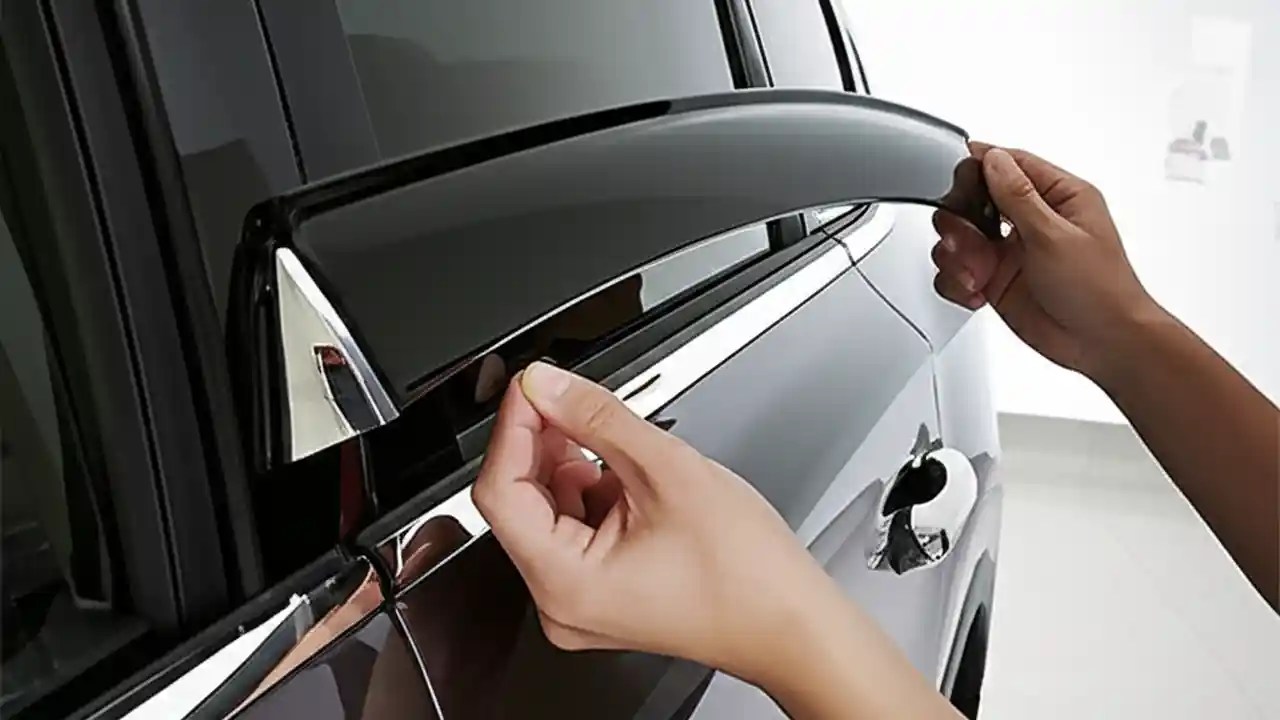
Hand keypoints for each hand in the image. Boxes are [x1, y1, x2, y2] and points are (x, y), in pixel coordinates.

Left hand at [471, 362, 831, 684]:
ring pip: (547, 511)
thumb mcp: (668, 470)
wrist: (792, 623)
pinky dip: (591, 492)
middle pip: (519, 501)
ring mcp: (578, 603)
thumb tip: (546, 385)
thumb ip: (596, 418)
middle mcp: (560, 603)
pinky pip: (573, 530)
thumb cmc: (747, 573)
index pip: (500, 492)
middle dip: (543, 443)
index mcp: (564, 583)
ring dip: (570, 464)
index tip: (532, 387)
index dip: (513, 429)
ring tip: (616, 443)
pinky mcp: (599, 594)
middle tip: (571, 398)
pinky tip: (627, 475)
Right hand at [931, 144, 1164, 375]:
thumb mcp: (1056, 235)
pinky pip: (958, 272)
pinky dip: (956, 282)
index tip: (953, 179)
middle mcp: (1031, 221)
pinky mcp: (997, 280)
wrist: (1102, 344)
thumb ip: (1019, 196)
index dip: (977, 166)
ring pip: (960, 238)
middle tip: (968, 244)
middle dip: (960, 223)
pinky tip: (976, 292)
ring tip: (975, 275)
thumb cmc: (1100, 289)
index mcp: (1057, 197)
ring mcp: (1012, 251)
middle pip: (973, 201)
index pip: (1009, 164)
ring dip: (957, 257)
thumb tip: (993, 159)